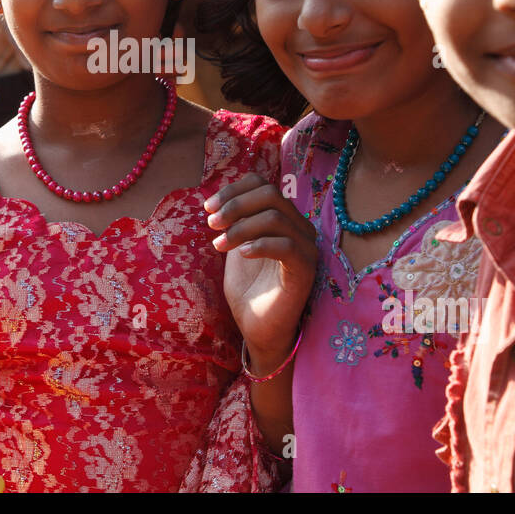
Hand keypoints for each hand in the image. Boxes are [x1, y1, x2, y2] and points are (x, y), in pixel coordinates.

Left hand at [205, 172, 316, 363]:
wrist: (257, 329)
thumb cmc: (247, 289)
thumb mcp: (234, 246)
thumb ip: (233, 221)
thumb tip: (216, 199)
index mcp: (283, 218)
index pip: (263, 185)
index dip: (233, 190)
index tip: (208, 208)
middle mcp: (300, 228)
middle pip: (271, 194)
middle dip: (235, 205)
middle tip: (211, 223)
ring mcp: (306, 248)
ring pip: (276, 217)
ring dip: (240, 227)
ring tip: (219, 244)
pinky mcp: (306, 270)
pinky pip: (287, 245)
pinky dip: (259, 244)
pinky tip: (240, 255)